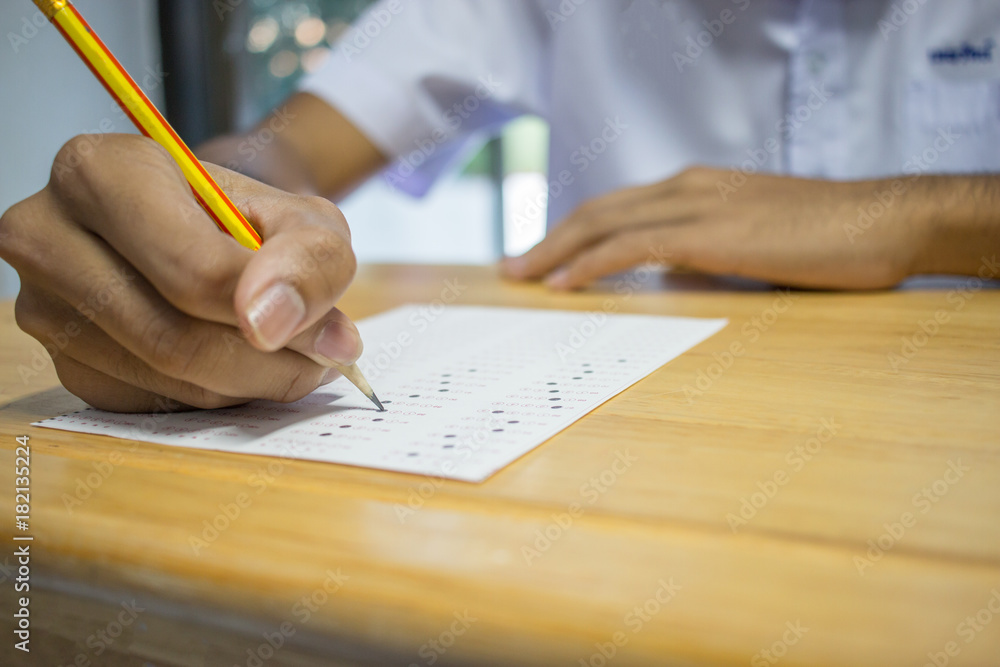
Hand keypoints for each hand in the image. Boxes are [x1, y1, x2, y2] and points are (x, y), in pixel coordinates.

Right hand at [1, 134, 360, 411]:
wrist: (204, 233)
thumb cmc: (249, 219)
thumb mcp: (302, 220)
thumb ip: (309, 260)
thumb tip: (275, 324)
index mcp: (99, 173)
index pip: (192, 269)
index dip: (273, 312)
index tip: (331, 338)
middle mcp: (46, 236)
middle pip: (175, 338)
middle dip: (270, 363)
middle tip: (324, 360)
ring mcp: (43, 307)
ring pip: (168, 380)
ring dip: (250, 384)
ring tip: (291, 355)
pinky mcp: (63, 364)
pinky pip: (153, 406)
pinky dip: (215, 396)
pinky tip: (237, 361)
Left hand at [501, 167, 932, 289]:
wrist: (884, 222)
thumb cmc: (828, 237)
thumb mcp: (753, 241)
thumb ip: (705, 252)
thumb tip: (669, 276)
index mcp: (696, 187)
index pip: (617, 207)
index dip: (573, 231)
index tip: (544, 256)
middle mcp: (687, 187)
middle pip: (597, 210)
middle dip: (549, 239)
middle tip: (513, 268)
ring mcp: (696, 205)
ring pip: (603, 223)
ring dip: (554, 251)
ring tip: (521, 277)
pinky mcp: (709, 232)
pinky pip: (630, 247)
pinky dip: (590, 263)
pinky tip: (564, 283)